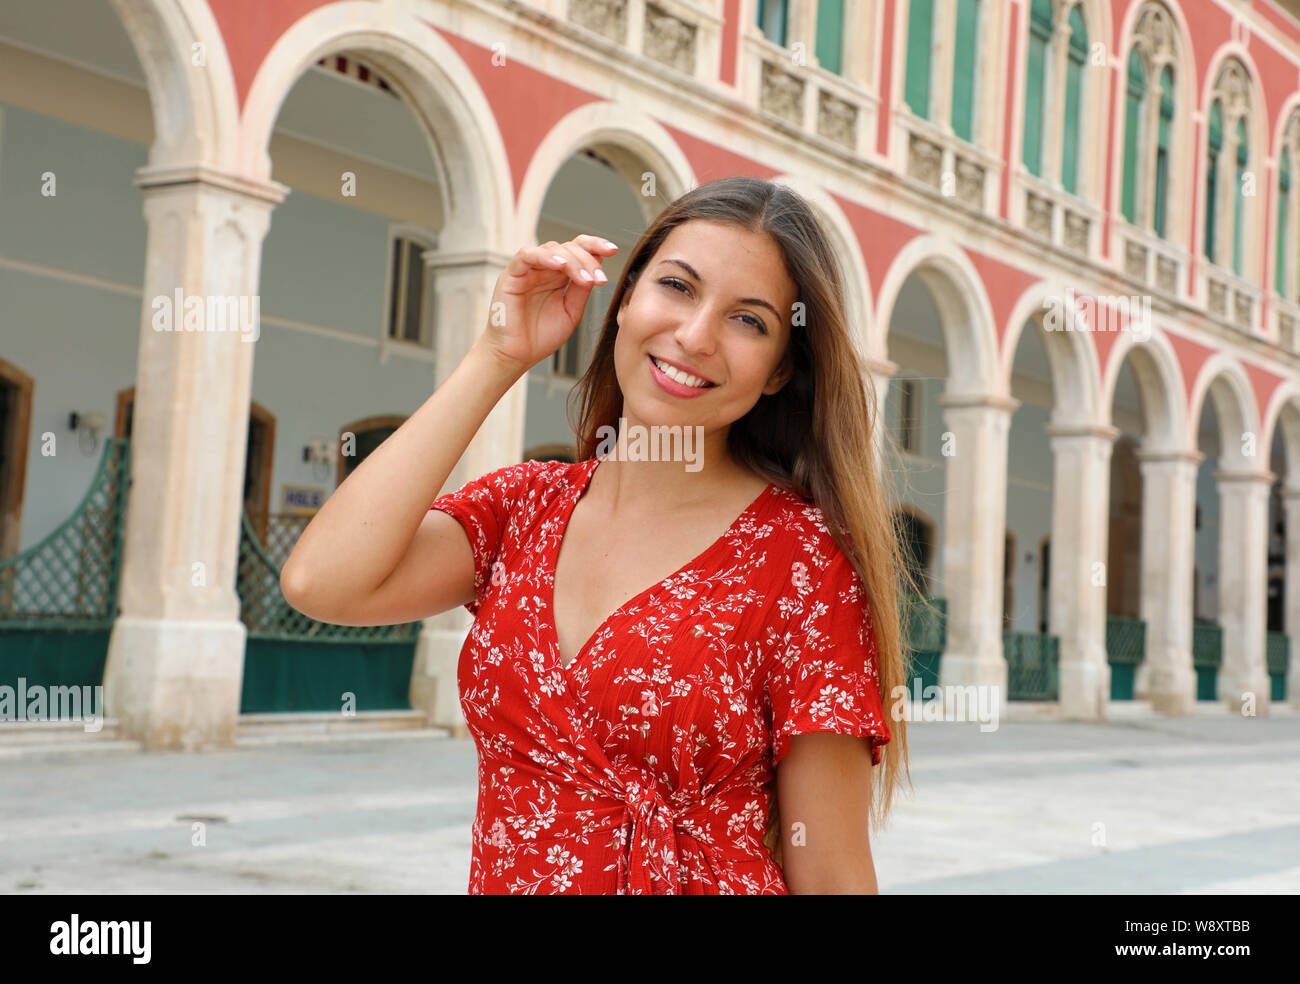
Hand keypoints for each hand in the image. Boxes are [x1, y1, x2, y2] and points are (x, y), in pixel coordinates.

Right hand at [478, 235, 618, 374]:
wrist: (517, 356)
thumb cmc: (541, 337)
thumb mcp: (571, 311)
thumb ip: (581, 290)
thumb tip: (597, 266)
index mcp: (559, 276)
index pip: (579, 250)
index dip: (596, 246)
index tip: (614, 250)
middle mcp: (544, 269)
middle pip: (569, 247)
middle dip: (588, 259)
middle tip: (599, 278)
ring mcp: (528, 270)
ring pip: (552, 248)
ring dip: (573, 260)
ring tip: (585, 279)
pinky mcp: (512, 275)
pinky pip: (527, 255)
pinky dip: (545, 257)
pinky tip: (561, 266)